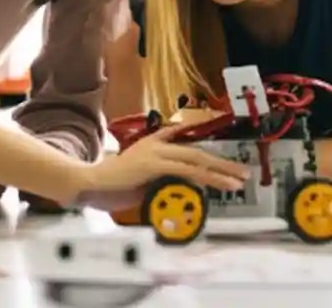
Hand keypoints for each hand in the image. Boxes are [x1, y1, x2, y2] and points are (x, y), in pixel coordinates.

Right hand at [74, 124, 249, 211]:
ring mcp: (156, 153)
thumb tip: (178, 188)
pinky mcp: (155, 164)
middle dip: (222, 164)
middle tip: (241, 173)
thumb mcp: (140, 182)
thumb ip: (159, 181)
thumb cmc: (111, 186)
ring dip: (220, 171)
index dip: (204, 151)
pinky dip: (204, 177)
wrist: (90, 182)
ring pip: (196, 160)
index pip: (183, 144)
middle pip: (197, 152)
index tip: (222, 158)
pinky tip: (218, 182)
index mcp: (152, 146)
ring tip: (237, 180)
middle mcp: (157, 145)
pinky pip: (186, 170)